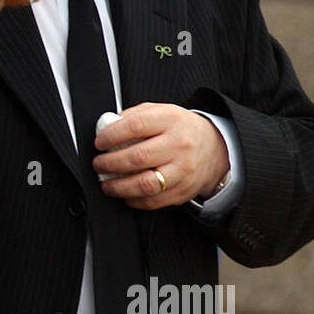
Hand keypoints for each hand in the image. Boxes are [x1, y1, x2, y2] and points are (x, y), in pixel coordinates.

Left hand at [92, 103, 228, 210]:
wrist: (215, 148)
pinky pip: (153, 201)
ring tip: (106, 183)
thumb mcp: (161, 112)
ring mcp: (183, 170)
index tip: (99, 143)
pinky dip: (133, 200)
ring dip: (119, 186)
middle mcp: (179, 145)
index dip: (112, 135)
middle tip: (98, 164)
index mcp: (171, 120)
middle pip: (138, 157)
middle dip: (110, 163)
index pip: (136, 126)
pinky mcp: (183, 191)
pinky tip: (124, 194)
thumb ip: (134, 116)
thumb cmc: (180, 129)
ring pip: (145, 184)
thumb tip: (106, 128)